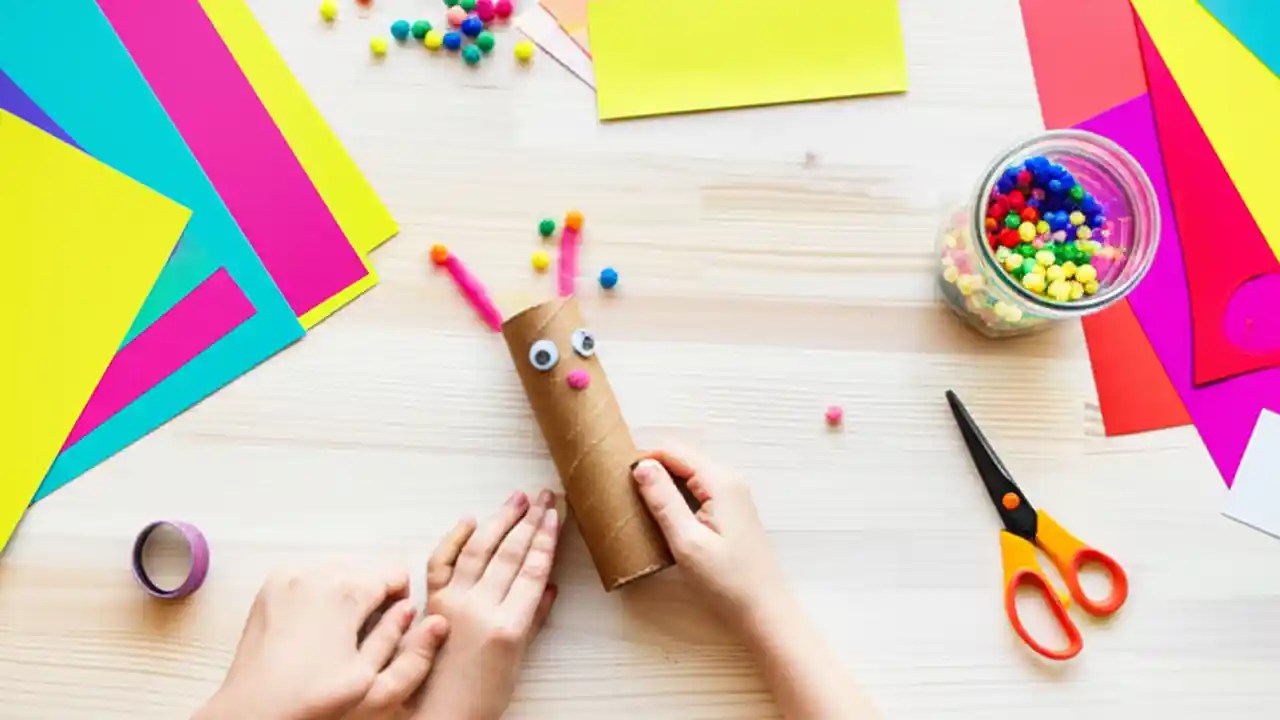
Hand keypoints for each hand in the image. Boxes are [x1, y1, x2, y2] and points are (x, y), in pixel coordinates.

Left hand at [195, 563, 448, 719]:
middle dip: (370, 599)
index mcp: (346, 592)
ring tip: (333, 639)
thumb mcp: (375, 691)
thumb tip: (437, 622)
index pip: (395, 572)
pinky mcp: (270, 587)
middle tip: (358, 641)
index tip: (388, 628)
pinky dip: (317, 596)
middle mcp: (316, 573)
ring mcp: (288, 577)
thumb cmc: (311, 706)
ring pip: (337, 572)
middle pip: (366, 570)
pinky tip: (311, 632)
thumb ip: (413, 654)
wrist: (251, 715)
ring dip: (344, 597)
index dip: (400, 602)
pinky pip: (309, 578)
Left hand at [410, 490, 559, 719]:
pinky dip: (454, 538)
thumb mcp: (518, 661)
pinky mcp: (431, 603)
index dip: (546, 538)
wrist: (439, 716)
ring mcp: (452, 603)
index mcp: (508, 626)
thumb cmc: (481, 699)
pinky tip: (470, 519)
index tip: (556, 514)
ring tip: (517, 499)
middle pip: (510, 553)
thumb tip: (549, 586)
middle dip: (529, 520)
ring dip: (500, 520)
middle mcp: (480, 609)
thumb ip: (534, 620)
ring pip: (479, 549)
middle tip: (544, 496)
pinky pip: (440, 561)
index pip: (533, 569)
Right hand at [634, 450, 879, 718]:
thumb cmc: (726, 582)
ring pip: (688, 475)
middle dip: (652, 468)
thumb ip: (663, 500)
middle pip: (681, 459)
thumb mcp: (687, 542)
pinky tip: (661, 515)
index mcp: (720, 482)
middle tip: (621, 489)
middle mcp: (729, 481)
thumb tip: (641, 466)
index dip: (643, 458)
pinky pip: (697, 491)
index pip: (674, 451)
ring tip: (636, 502)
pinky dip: (676, 496)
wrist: (763, 612)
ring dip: (662, 483)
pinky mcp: (730, 512)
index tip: (615, 474)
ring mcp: (733, 496)